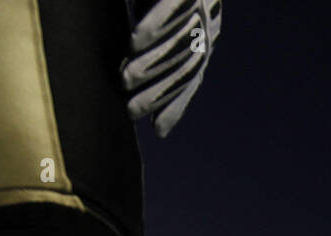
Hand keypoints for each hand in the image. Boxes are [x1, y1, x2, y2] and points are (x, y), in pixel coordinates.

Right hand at [121, 0, 221, 137]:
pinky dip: (155, 23)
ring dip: (152, 62)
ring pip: (179, 36)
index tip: (154, 128)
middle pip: (185, 61)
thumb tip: (157, 126)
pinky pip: (175, 4)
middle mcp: (205, 18)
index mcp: (201, 34)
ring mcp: (199, 0)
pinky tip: (135, 40)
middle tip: (129, 110)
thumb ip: (156, 67)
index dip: (174, 102)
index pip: (190, 74)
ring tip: (124, 79)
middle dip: (158, 89)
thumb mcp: (158, 29)